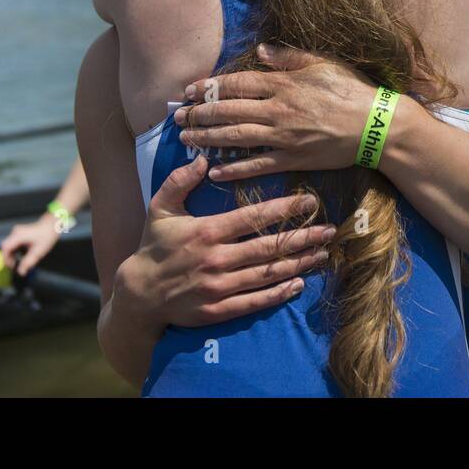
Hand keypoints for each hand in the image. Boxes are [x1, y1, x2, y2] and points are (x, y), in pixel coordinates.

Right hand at [1, 216, 62, 276]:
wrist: (51, 226)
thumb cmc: (47, 236)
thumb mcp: (38, 252)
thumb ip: (28, 262)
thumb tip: (21, 272)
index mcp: (19, 235)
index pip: (6, 247)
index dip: (6, 258)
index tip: (11, 266)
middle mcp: (16, 232)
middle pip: (6, 247)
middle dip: (9, 258)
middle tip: (15, 265)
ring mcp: (17, 231)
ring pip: (8, 246)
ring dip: (12, 254)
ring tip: (19, 260)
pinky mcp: (19, 233)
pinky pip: (12, 243)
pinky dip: (15, 250)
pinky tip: (22, 254)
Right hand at [112, 154, 336, 327]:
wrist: (138, 294)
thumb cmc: (153, 246)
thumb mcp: (160, 208)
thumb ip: (179, 181)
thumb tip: (202, 158)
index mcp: (206, 232)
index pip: (253, 218)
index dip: (284, 209)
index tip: (310, 202)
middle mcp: (215, 259)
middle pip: (267, 247)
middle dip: (302, 238)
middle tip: (329, 231)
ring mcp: (217, 287)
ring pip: (266, 275)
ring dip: (297, 264)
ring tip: (322, 254)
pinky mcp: (217, 310)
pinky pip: (254, 302)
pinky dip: (278, 294)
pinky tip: (298, 285)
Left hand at [173, 44, 377, 181]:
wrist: (377, 126)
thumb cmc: (353, 91)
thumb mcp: (322, 63)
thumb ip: (289, 57)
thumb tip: (261, 49)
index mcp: (284, 84)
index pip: (237, 84)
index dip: (210, 87)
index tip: (191, 90)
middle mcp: (278, 110)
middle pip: (229, 111)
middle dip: (200, 113)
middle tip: (179, 117)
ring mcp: (284, 137)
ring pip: (236, 138)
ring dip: (208, 138)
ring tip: (186, 138)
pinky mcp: (293, 159)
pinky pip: (258, 165)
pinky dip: (235, 168)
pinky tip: (215, 170)